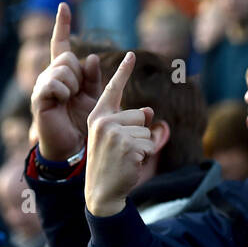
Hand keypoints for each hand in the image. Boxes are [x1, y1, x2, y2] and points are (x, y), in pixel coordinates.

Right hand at [31, 2, 103, 161]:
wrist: (72, 146)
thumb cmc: (82, 122)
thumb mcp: (94, 97)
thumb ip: (93, 78)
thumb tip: (91, 57)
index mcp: (63, 72)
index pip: (61, 44)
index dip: (62, 25)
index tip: (64, 5)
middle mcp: (49, 75)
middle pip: (67, 57)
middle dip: (78, 74)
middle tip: (75, 93)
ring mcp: (42, 85)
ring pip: (62, 69)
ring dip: (72, 85)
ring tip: (68, 101)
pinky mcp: (38, 97)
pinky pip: (54, 83)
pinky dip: (63, 92)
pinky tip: (61, 103)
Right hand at [84, 50, 151, 216]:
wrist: (102, 192)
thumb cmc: (111, 164)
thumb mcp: (118, 139)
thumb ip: (131, 122)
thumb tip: (148, 110)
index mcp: (98, 116)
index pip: (113, 90)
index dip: (123, 71)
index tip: (131, 54)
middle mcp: (103, 120)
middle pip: (139, 115)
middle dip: (138, 135)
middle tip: (122, 152)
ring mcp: (114, 132)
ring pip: (146, 131)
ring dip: (142, 147)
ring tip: (125, 158)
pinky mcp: (126, 144)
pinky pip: (150, 144)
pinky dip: (145, 155)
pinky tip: (130, 164)